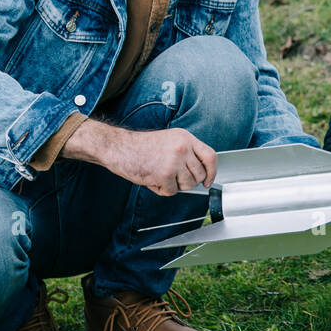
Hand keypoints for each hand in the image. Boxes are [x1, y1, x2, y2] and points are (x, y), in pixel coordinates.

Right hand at [64, 120, 215, 195]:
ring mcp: (174, 161)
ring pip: (188, 185)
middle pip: (199, 175)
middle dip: (188, 181)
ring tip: (160, 175)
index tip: (208, 181)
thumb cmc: (141, 146)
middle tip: (173, 177)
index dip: (212, 172)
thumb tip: (202, 172)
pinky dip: (161, 190)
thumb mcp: (170, 141)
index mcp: (185, 138)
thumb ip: (187, 152)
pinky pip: (172, 192)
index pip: (210, 156)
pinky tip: (152, 179)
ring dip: (175, 186)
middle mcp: (182, 148)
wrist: (118, 147)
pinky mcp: (164, 174)